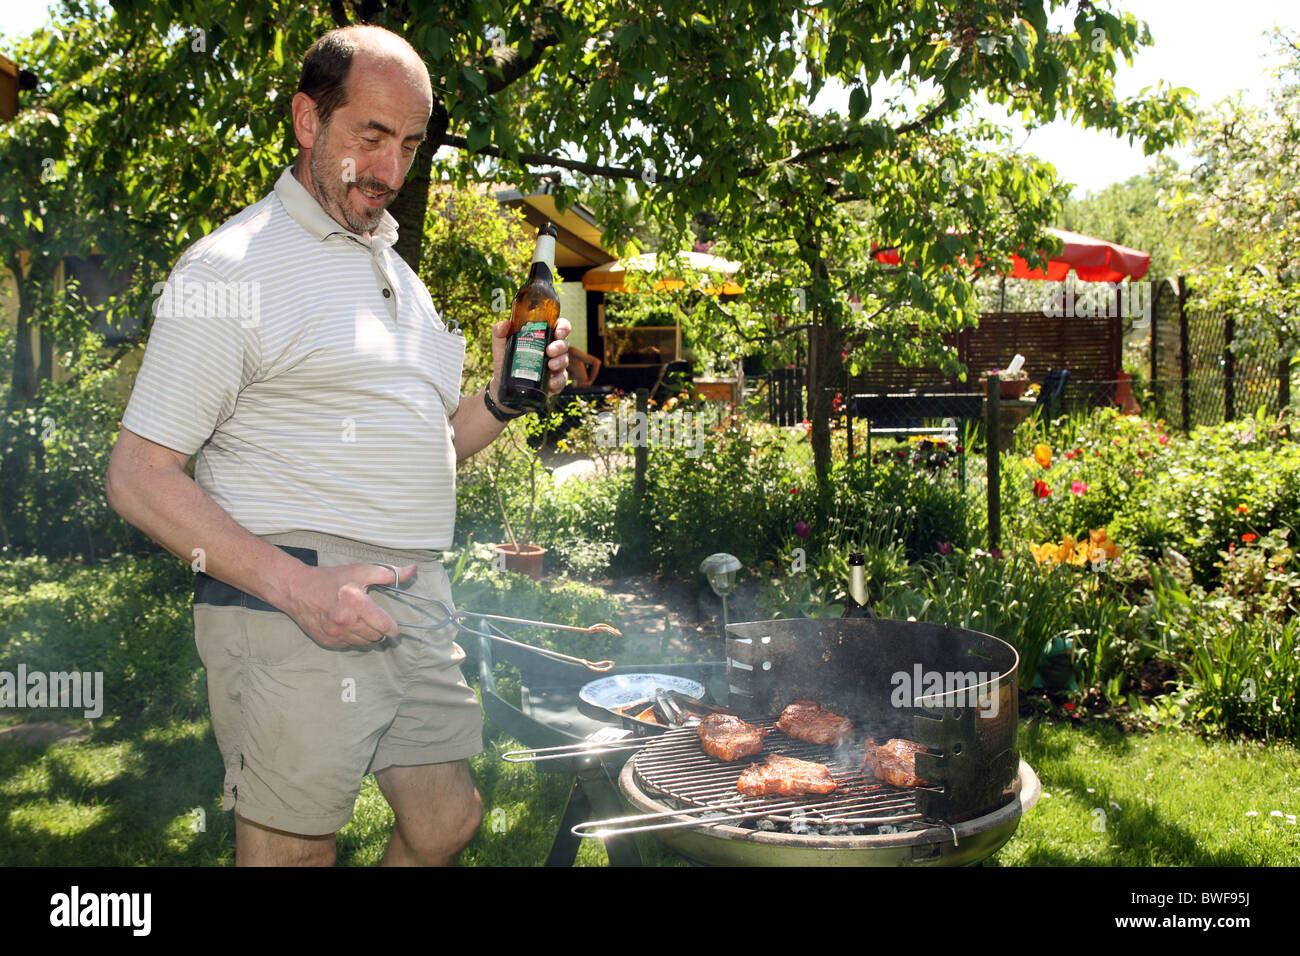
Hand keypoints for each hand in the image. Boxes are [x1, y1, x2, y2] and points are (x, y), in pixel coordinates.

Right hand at [284, 562, 416, 649]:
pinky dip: (352, 639)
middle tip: (377, 621)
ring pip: (363, 644)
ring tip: (362, 622)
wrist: (297, 589)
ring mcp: (335, 634)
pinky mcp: (326, 641)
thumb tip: (413, 571)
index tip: (396, 628)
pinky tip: (348, 626)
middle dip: (379, 630)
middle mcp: (346, 622)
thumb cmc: (330, 579)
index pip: (384, 625)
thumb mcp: (360, 571)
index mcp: (356, 604)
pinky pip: (348, 646)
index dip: (393, 628)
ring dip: (367, 636)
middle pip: (375, 637)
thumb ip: (388, 574)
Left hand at [488, 317, 571, 399]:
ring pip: (564, 361)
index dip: (563, 327)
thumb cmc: (505, 361)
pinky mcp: (554, 382)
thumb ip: (499, 332)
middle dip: (560, 346)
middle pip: (564, 344)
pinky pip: (562, 380)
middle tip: (549, 351)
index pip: (559, 327)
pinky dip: (558, 381)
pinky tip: (551, 383)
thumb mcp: (500, 345)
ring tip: (550, 365)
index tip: (558, 332)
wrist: (502, 385)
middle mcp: (552, 350)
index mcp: (543, 337)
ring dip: (560, 362)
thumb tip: (505, 324)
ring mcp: (555, 366)